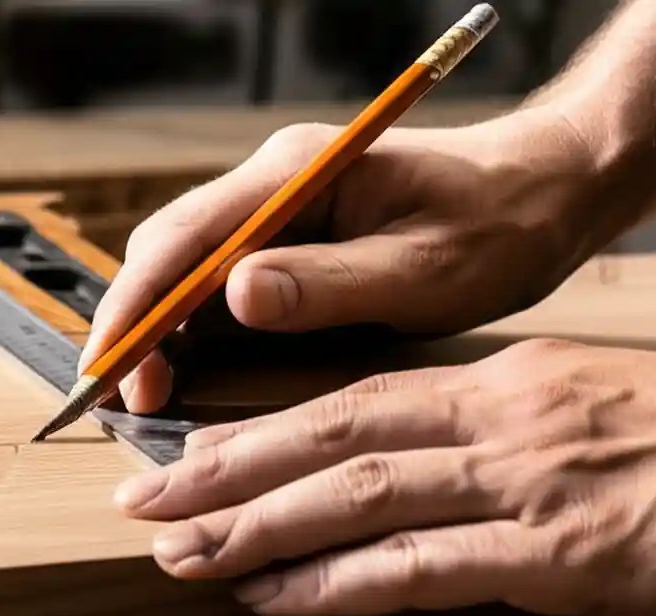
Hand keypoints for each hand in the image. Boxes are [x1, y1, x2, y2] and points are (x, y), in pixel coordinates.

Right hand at [81, 107, 614, 413]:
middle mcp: (274, 185)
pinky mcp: (293, 243)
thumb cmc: (498, 223)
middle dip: (134, 324)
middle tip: (121, 400)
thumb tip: (235, 295)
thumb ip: (330, 282)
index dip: (137, 303)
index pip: (185, 234)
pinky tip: (187, 375)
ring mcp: (280, 213)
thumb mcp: (424, 268)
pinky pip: (221, 286)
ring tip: (144, 399)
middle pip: (170, 251)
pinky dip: (192, 332)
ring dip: (157, 332)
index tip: (112, 368)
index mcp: (298, 175)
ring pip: (187, 270)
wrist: (543, 193)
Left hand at [111, 339, 655, 615]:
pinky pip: (423, 565)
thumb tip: (406, 458)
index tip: (190, 451)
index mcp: (493, 381)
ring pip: (355, 493)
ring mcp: (520, 482)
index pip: (348, 397)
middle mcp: (491, 419)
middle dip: (225, 469)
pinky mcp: (557, 550)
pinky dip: (340, 582)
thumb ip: (485, 428)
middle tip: (145, 499)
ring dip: (258, 525)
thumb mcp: (573, 405)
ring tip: (183, 551)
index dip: (258, 427)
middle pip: (327, 435)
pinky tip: (280, 597)